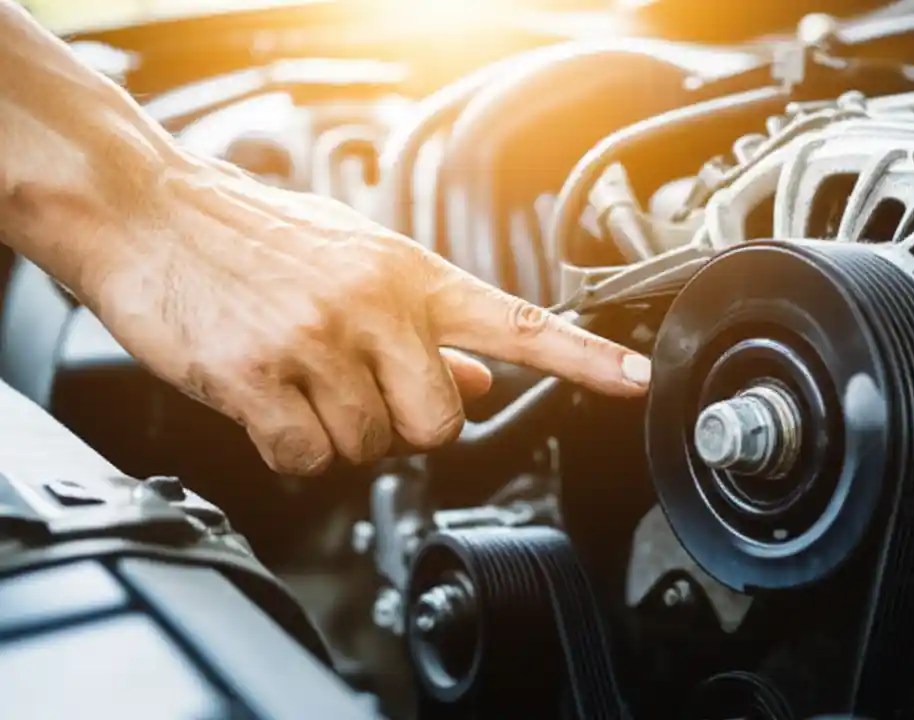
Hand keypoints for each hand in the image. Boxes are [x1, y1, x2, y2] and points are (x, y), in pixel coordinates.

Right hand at [78, 157, 650, 475]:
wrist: (150, 209)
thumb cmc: (257, 236)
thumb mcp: (357, 263)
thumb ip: (427, 325)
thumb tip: (483, 377)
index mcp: (412, 277)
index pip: (518, 323)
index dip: (584, 360)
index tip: (637, 382)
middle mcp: (375, 307)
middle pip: (441, 425)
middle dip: (406, 427)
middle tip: (361, 394)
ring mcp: (317, 342)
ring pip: (368, 446)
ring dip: (338, 433)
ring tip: (300, 379)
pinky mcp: (257, 377)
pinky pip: (305, 457)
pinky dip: (290, 448)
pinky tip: (269, 403)